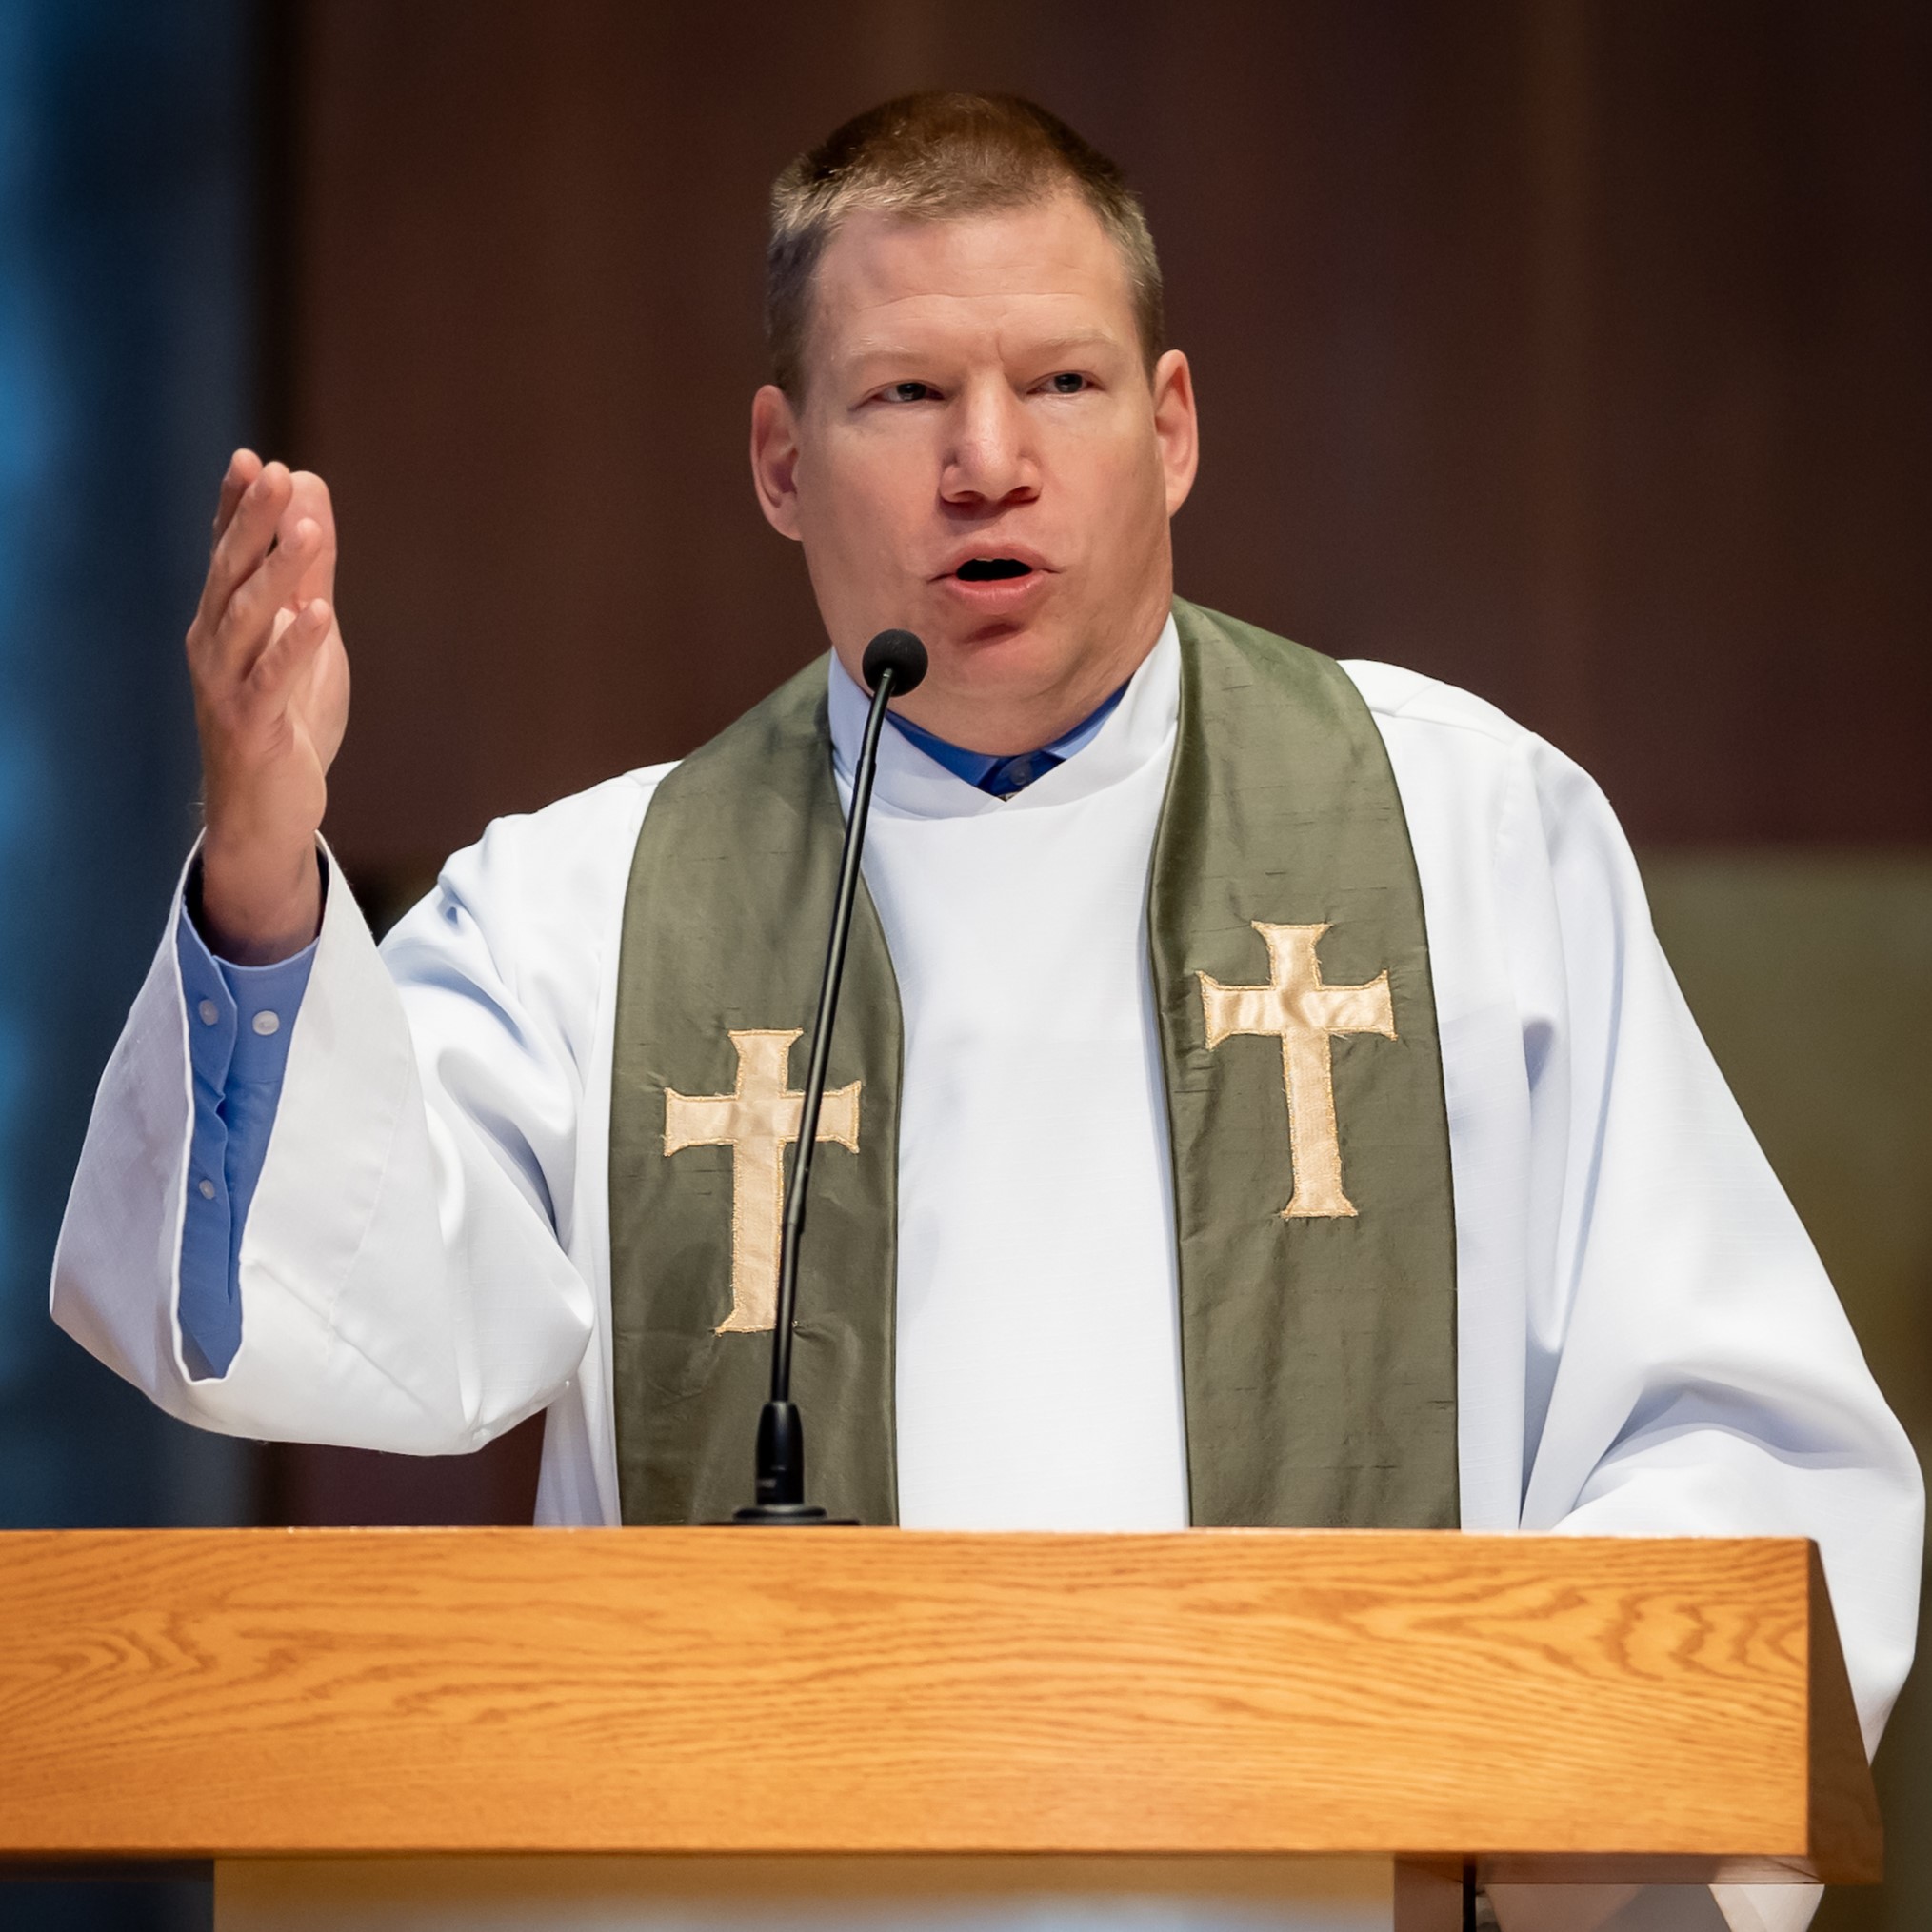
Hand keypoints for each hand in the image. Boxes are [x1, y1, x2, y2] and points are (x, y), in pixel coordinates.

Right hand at [186, 450, 349, 961]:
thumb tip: (311, 496)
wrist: (266, 811)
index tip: (252, 459)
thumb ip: (309, 571)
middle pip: (231, 574)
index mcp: (222, 621)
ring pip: (248, 620)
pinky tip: (318, 614)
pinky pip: (272, 680)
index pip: (227, 553)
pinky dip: (295, 646)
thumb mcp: (305, 636)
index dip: (237, 507)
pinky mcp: (252, 725)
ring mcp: (227, 685)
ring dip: (278, 573)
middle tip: (273, 473)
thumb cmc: (284, 719)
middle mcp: (214, 646)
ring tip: (306, 530)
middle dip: (252, 524)